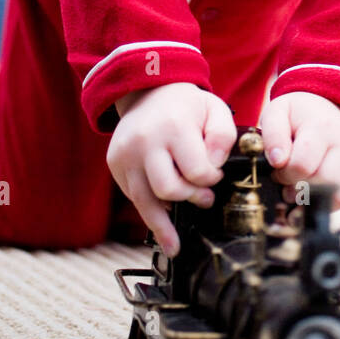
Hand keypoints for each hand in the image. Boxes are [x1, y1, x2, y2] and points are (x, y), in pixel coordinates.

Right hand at [107, 83, 236, 255]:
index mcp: (173, 126)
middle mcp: (145, 141)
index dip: (211, 179)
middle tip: (205, 198)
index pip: (196, 171)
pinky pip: (133, 196)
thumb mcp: (215, 110)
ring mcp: (125, 154)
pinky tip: (161, 224)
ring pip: (144, 202)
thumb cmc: (186, 106)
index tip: (215, 175)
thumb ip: (224, 137)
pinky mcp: (115, 165)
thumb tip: (214, 167)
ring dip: (163, 225)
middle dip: (191, 198)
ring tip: (175, 246)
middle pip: (169, 189)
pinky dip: (149, 210)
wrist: (147, 91)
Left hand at [257, 91, 339, 210]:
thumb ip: (272, 134)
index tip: (277, 168)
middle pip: (323, 182)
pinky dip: (325, 202)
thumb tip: (278, 161)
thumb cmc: (298, 114)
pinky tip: (311, 193)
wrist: (327, 107)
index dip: (284, 173)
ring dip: (312, 200)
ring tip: (298, 189)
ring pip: (338, 195)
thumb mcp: (278, 113)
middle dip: (298, 189)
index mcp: (322, 128)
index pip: (303, 164)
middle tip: (286, 181)